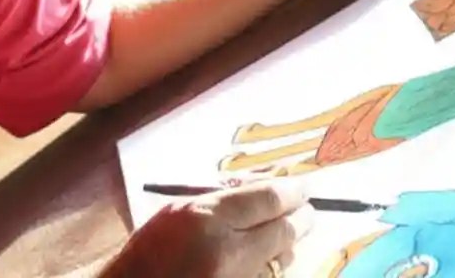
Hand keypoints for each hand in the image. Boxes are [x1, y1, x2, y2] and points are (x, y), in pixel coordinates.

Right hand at [100, 178, 313, 277]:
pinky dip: (272, 265)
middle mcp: (228, 252)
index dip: (292, 191)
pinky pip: (268, 277)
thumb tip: (262, 189)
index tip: (303, 186)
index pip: (267, 199)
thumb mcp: (178, 212)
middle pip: (285, 230)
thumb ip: (221, 200)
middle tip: (306, 208)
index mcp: (206, 219)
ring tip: (285, 231)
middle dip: (301, 217)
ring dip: (288, 243)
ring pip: (284, 259)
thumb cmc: (149, 251)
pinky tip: (265, 257)